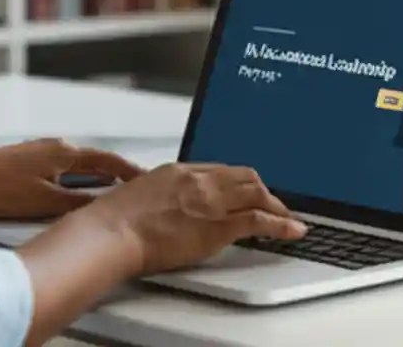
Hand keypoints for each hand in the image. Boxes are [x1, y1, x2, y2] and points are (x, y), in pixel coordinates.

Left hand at [0, 138, 143, 219]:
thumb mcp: (44, 202)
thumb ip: (78, 202)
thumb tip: (106, 205)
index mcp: (62, 152)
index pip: (107, 159)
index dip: (130, 171)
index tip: (148, 181)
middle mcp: (52, 146)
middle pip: (93, 162)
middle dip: (114, 176)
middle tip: (135, 192)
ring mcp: (36, 153)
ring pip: (75, 168)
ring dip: (92, 182)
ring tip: (108, 199)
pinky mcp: (22, 164)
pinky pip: (59, 172)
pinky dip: (73, 184)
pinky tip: (70, 199)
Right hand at [77, 163, 306, 274]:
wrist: (109, 232)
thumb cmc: (112, 222)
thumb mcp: (135, 199)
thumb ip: (156, 200)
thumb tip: (160, 212)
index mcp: (177, 171)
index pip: (220, 170)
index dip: (238, 182)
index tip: (245, 191)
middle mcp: (197, 180)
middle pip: (244, 176)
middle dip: (263, 190)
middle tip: (273, 203)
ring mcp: (210, 200)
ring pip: (258, 193)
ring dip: (277, 206)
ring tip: (288, 218)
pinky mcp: (218, 224)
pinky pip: (260, 220)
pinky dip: (282, 224)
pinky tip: (293, 230)